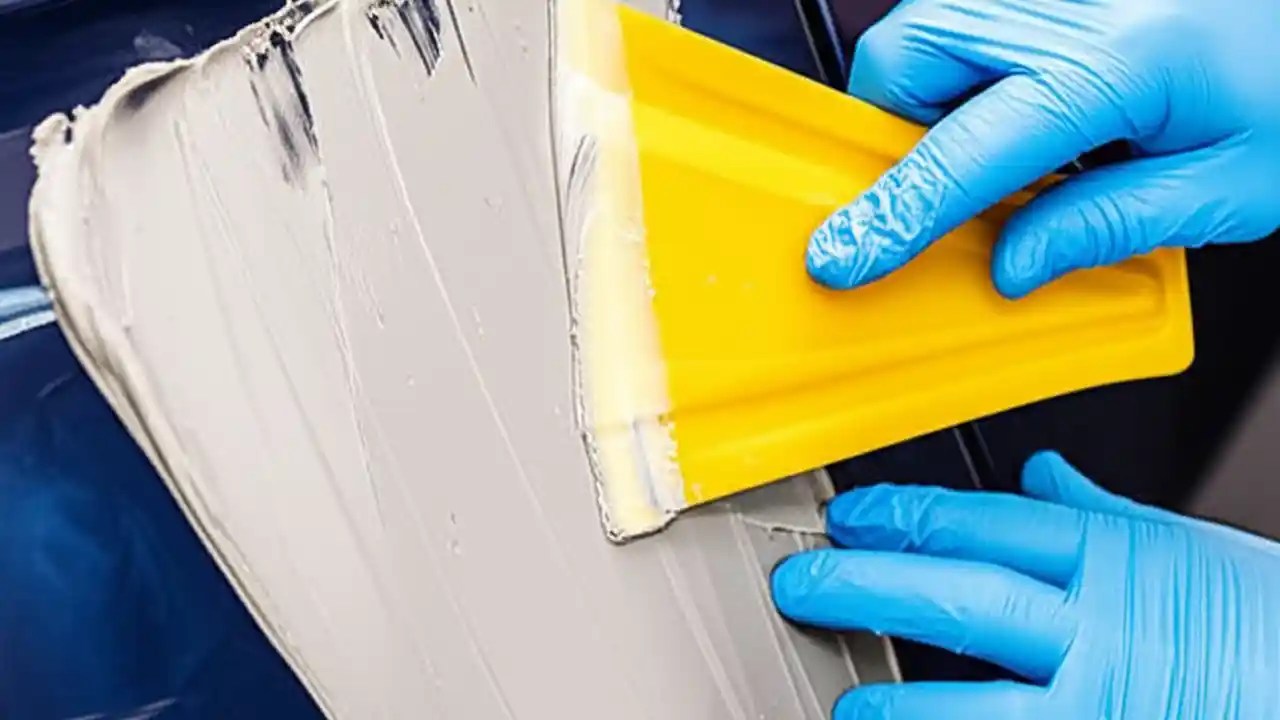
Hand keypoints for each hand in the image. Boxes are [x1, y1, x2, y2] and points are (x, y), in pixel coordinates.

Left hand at [770, 451, 1279, 718]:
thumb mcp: (1185, 549)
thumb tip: (1041, 472)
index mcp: (1112, 559)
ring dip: (904, 708)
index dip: (905, 518)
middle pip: (965, 598)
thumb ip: (1101, 513)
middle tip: (805, 584)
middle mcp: (1101, 629)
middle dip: (873, 588)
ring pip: (982, 705)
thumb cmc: (1262, 624)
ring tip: (846, 706)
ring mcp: (1104, 704)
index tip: (851, 516)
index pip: (984, 526)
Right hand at [807, 0, 1279, 297]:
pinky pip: (963, 15)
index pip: (966, 151)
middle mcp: (1069, 1)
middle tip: (933, 186)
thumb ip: (1112, 224)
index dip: (896, 213)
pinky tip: (1017, 102)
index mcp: (1119, 61)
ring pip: (922, 27)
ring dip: (923, 96)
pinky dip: (961, 67)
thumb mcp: (1234, 184)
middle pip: (907, 54)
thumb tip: (1014, 263)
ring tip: (995, 146)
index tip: (845, 256)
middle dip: (889, 129)